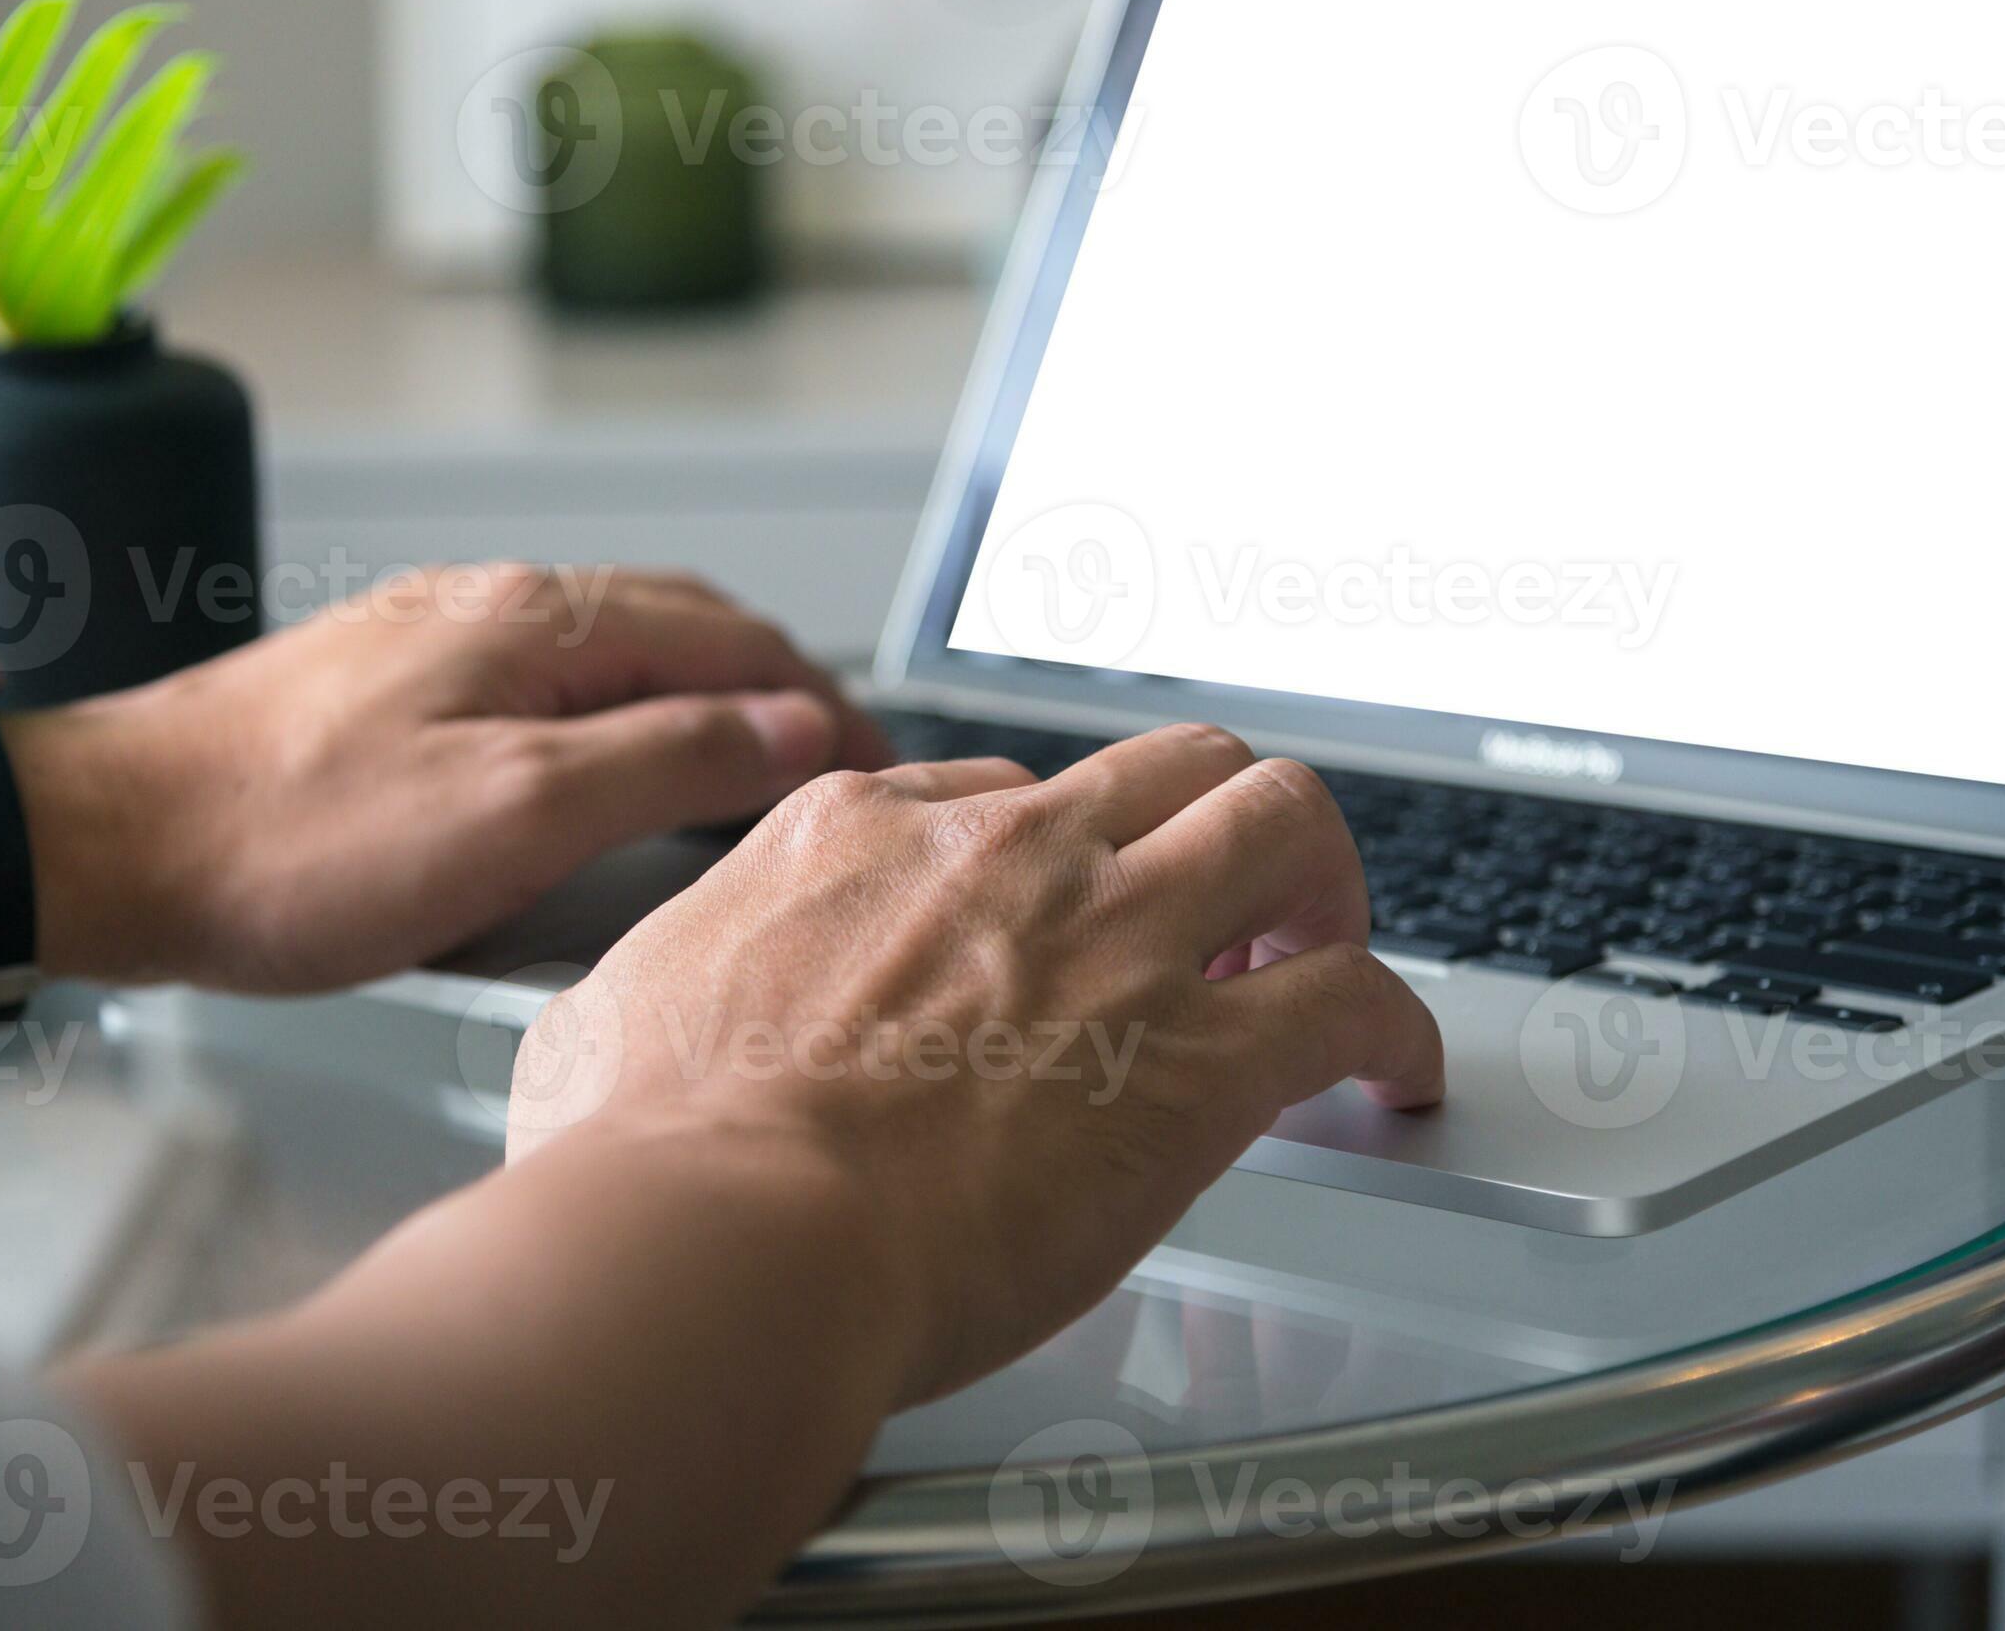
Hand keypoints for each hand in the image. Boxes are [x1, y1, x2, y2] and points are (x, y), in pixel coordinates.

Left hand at [10, 564, 893, 992]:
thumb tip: (788, 726)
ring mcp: (430, 644)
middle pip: (675, 628)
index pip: (733, 635)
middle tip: (824, 765)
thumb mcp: (513, 815)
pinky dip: (603, 724)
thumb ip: (664, 761)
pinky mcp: (380, 693)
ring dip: (684, 701)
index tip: (874, 762)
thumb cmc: (286, 843)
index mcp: (539, 621)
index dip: (821, 701)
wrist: (106, 846)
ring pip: (603, 656)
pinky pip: (533, 688)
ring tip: (732, 775)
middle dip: (766, 688)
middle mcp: (489, 607)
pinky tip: (593, 783)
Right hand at [504, 727, 1446, 1406]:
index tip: (1054, 914)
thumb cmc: (652, 1156)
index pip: (996, 791)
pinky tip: (1394, 1072)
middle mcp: (1002, 851)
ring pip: (1282, 819)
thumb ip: (660, 989)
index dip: (1043, 858)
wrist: (726, 1241)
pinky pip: (1356, 1000)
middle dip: (1206, 820)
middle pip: (1165, 763)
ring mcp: (1111, 937)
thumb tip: (634, 1021)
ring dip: (1317, 881)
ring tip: (1327, 944)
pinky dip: (1395, 1026)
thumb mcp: (608, 1014)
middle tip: (1223, 903)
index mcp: (862, 833)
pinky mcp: (1200, 1059)